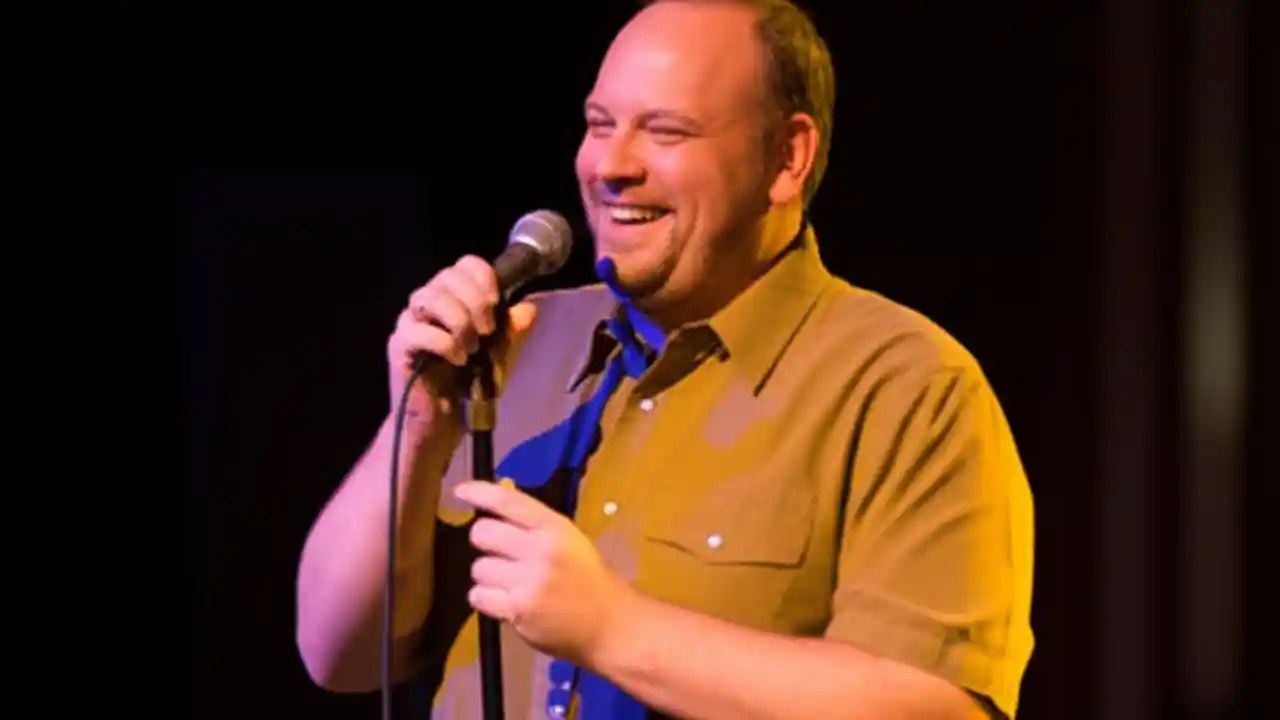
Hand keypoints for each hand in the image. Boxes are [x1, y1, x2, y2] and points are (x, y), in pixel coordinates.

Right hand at [387, 255, 537, 428]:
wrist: (441, 424)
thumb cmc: (466, 387)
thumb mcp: (499, 356)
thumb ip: (512, 332)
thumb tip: (528, 309)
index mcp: (452, 298)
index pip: (464, 264)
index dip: (483, 277)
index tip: (497, 304)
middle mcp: (428, 304)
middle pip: (447, 276)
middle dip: (475, 300)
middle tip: (488, 330)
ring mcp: (410, 323)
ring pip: (429, 297)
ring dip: (459, 320)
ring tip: (472, 348)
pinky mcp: (399, 346)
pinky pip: (417, 330)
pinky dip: (445, 343)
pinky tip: (458, 360)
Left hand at [454, 479, 633, 666]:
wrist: (608, 622)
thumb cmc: (587, 578)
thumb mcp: (568, 540)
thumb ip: (533, 526)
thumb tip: (493, 509)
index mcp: (554, 527)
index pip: (508, 501)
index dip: (479, 493)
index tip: (460, 492)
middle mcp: (540, 549)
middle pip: (483, 533)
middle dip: (485, 542)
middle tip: (499, 553)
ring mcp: (528, 581)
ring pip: (479, 568)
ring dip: (488, 576)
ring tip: (510, 584)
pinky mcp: (517, 610)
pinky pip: (479, 596)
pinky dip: (486, 598)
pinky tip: (505, 602)